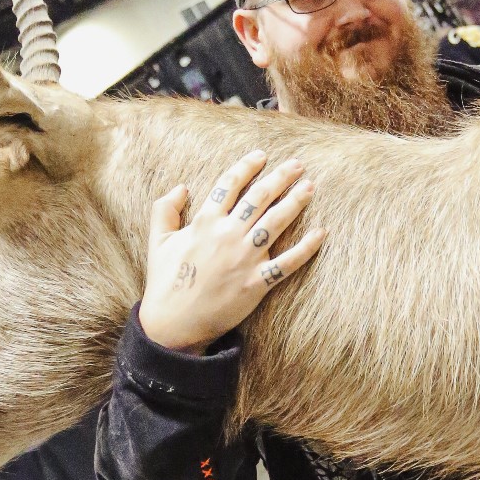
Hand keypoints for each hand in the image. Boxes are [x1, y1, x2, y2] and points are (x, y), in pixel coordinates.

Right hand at [138, 150, 328, 352]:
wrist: (173, 323)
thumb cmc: (165, 282)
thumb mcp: (158, 241)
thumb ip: (165, 210)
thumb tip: (181, 187)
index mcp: (204, 222)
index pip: (229, 185)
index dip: (247, 167)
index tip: (261, 156)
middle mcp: (227, 235)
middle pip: (259, 197)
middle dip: (280, 177)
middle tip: (298, 164)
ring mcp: (244, 259)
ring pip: (276, 222)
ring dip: (296, 201)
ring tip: (310, 186)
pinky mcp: (257, 283)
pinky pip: (287, 262)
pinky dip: (307, 248)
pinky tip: (321, 232)